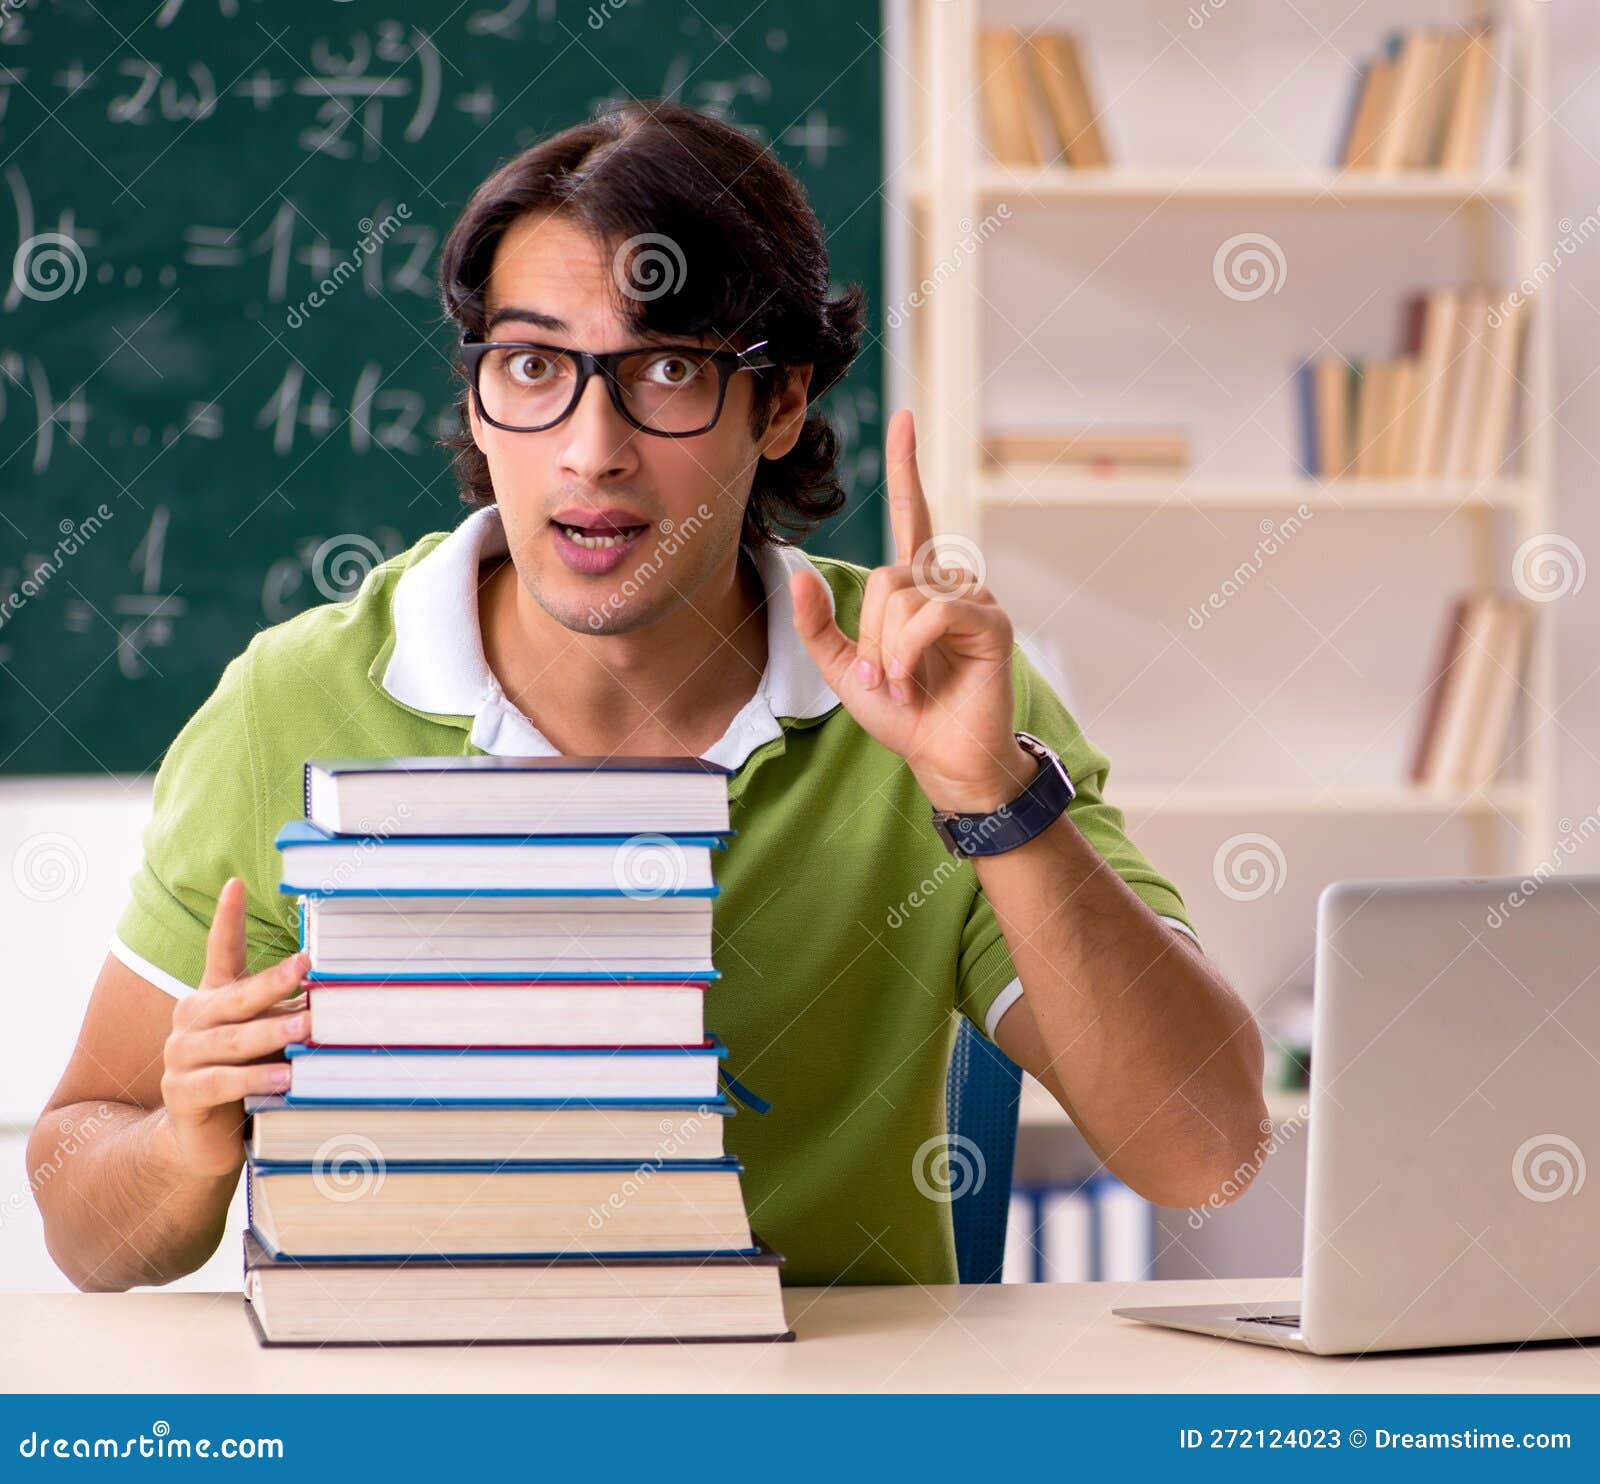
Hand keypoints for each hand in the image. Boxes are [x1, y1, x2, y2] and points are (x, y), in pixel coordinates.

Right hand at [158, 878, 307, 1177]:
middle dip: (273, 982)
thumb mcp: (266, 1038)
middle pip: (236, 996)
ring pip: (231, 1040)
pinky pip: (221, 1082)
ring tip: (306, 1030)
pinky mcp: (182, 1092)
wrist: (201, 1138)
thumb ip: (287, 1011)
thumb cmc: (245, 1077)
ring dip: (271, 1034)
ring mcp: (181, 1055)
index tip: (236, 883)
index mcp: (214, 997)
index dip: (226, 918)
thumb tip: (336, 991)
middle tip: (305, 969)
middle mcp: (192, 1019)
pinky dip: (255, 1080)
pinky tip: (285, 1080)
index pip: (219, 951)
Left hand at [790, 408, 1035, 813]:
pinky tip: (918, 681)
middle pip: (886, 575)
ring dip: (889, 648)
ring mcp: (973, 600)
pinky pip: (933, 614)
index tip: (903, 420)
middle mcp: (948, 583)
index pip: (912, 514)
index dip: (906, 467)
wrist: (942, 758)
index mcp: (916, 587)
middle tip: (883, 678)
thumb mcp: (844, 670)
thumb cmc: (904, 714)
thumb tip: (798, 575)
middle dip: (871, 634)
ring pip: (904, 594)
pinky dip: (911, 651)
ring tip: (904, 684)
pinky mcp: (991, 622)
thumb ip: (818, 627)